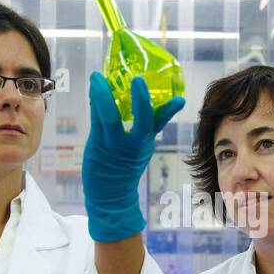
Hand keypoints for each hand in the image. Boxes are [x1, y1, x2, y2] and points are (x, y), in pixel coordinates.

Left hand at [82, 73, 184, 241]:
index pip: (160, 122)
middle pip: (142, 121)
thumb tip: (135, 100)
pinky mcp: (98, 145)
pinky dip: (94, 102)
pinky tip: (93, 87)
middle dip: (142, 100)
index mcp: (145, 142)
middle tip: (139, 79)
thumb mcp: (137, 149)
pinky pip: (96, 120)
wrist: (110, 197)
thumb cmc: (123, 169)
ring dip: (104, 95)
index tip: (180, 99)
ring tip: (98, 77)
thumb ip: (139, 128)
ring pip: (111, 118)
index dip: (170, 110)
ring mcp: (115, 145)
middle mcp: (133, 143)